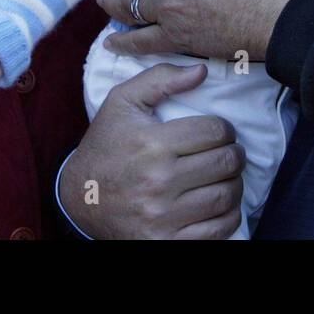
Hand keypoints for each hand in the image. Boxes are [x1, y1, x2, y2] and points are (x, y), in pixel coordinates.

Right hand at [59, 63, 245, 238]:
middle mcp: (158, 181)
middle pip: (225, 163)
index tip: (220, 132)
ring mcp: (162, 216)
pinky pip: (217, 232)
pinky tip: (221, 205)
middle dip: (235, 154)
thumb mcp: (122, 101)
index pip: (215, 132)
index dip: (225, 129)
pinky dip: (228, 217)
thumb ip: (160, 78)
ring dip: (235, 184)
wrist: (79, 198)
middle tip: (229, 152)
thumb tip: (201, 71)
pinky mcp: (165, 242)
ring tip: (226, 177)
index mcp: (152, 143)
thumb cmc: (106, 145)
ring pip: (226, 197)